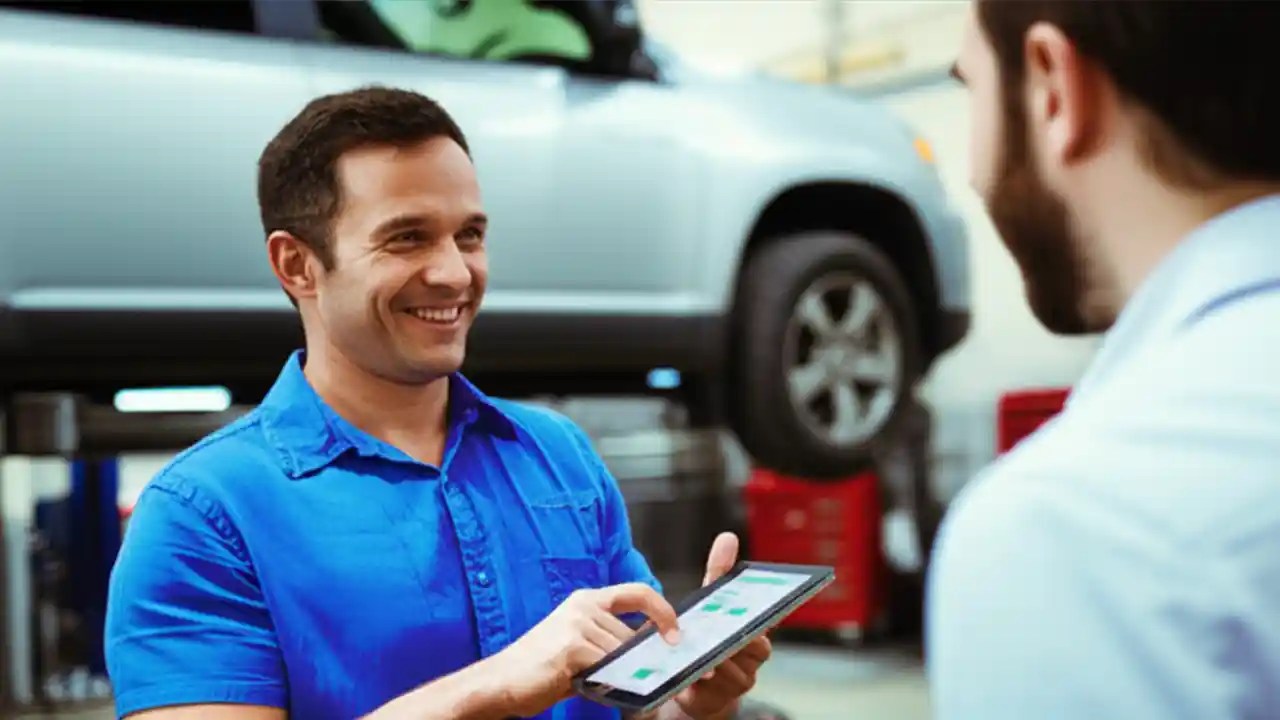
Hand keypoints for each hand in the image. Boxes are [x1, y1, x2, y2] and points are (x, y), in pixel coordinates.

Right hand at [488, 582, 679, 717]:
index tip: (675, 633)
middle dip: (635, 660)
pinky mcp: (574, 647)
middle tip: (624, 678)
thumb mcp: (579, 645)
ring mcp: (578, 624)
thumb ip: (610, 640)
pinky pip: (608, 667)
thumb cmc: (540, 668)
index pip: (637, 592)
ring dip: (616, 674)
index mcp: (586, 600)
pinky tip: (588, 686)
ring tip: (592, 682)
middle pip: (632, 635)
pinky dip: (607, 681)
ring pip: (621, 654)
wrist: (502, 680)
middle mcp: (584, 605)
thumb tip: (649, 649)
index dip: (662, 610)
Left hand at [671, 532, 772, 719]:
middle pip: (755, 644)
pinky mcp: (727, 695)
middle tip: (722, 632)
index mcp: (757, 628)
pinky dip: (706, 676)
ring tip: (703, 654)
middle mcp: (757, 653)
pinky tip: (694, 673)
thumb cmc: (706, 636)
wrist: (692, 682)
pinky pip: (719, 684)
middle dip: (738, 637)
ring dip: (718, 658)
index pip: (769, 618)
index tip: (762, 608)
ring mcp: (744, 677)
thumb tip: (728, 537)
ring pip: (737, 665)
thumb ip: (719, 572)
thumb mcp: (709, 601)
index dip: (769, 614)